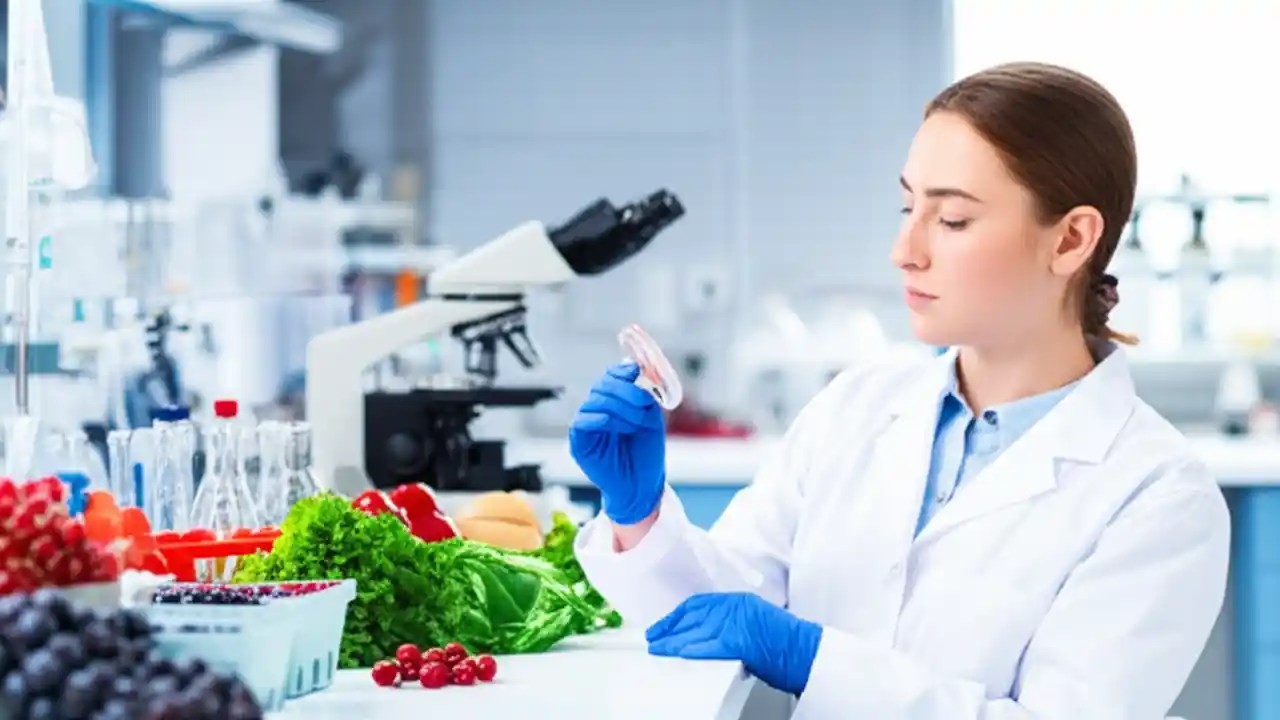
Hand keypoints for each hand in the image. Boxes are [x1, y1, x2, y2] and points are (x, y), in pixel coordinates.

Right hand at [569, 362, 665, 523]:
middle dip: (625, 391)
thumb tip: (633, 367)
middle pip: (602, 386)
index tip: (636, 373)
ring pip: (595, 401)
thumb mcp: (651, 417)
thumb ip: (643, 394)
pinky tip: (619, 426)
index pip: (610, 377)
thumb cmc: (646, 454)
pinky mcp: (579, 442)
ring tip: (637, 423)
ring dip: (620, 407)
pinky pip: (583, 422)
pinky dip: (602, 420)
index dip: (622, 373)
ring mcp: (587, 425)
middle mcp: (598, 411)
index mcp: (614, 403)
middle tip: (644, 404)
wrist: (641, 486)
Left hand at [646, 592, 822, 695]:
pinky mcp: (738, 641)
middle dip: (669, 628)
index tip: (663, 624)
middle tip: (653, 636)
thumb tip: (704, 635)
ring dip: (673, 640)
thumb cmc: (786, 644)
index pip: (698, 604)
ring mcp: (736, 623)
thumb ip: (731, 623)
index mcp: (738, 601)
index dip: (677, 615)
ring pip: (695, 631)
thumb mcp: (756, 623)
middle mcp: (735, 608)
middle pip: (692, 616)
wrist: (807, 654)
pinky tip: (676, 652)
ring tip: (657, 647)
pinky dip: (690, 648)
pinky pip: (706, 645)